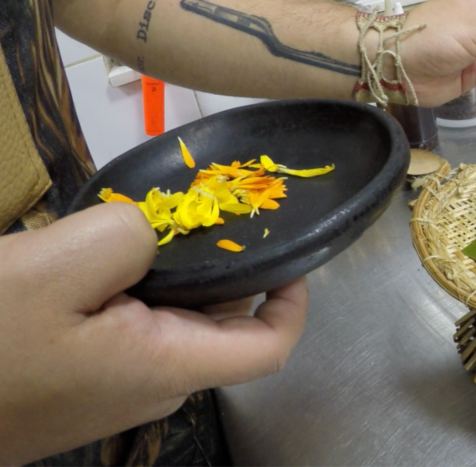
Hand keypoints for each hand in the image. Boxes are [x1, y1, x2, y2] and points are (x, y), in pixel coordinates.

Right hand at [0, 204, 306, 466]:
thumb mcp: (54, 266)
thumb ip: (128, 236)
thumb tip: (152, 230)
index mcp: (167, 366)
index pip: (269, 346)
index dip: (292, 298)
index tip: (286, 250)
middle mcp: (152, 387)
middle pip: (219, 323)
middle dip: (216, 266)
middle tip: (187, 212)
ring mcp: (111, 392)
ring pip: (168, 322)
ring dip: (161, 275)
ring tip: (127, 230)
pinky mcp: (75, 387)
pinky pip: (122, 332)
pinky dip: (121, 294)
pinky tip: (83, 264)